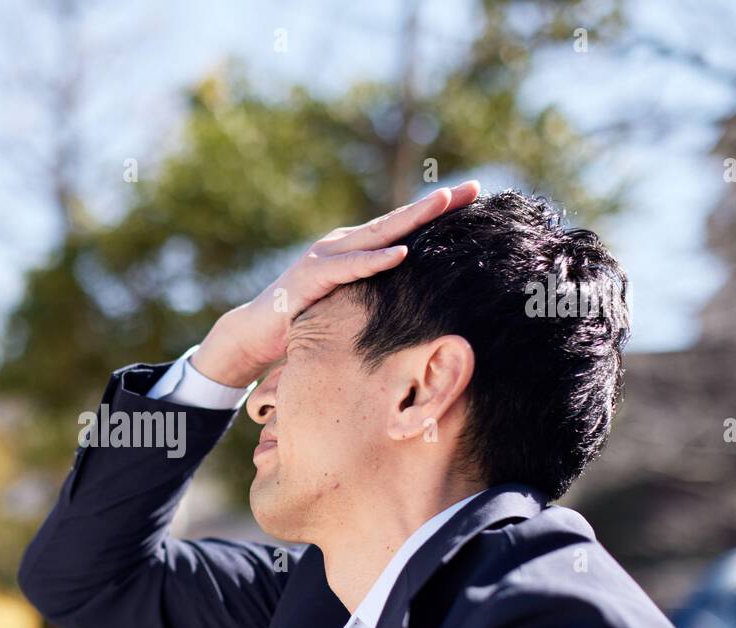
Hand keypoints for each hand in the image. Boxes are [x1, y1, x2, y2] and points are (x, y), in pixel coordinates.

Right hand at [191, 180, 479, 386]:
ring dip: (411, 219)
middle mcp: (343, 245)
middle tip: (473, 188)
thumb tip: (420, 301)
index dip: (438, 214)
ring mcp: (325, 256)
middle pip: (398, 222)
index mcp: (356, 250)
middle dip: (436, 205)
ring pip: (376, 234)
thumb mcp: (351, 305)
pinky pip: (348, 267)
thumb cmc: (306, 321)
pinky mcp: (311, 277)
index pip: (404, 229)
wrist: (258, 332)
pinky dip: (373, 260)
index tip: (477, 199)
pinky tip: (400, 254)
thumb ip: (377, 294)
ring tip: (443, 203)